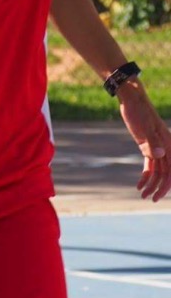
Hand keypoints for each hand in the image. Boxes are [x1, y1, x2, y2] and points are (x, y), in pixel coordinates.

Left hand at [117, 83, 170, 201]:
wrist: (131, 99)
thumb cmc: (138, 111)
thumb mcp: (142, 127)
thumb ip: (150, 142)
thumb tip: (159, 155)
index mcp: (168, 144)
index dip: (165, 186)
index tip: (156, 196)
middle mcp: (165, 147)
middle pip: (165, 173)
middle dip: (157, 187)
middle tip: (147, 198)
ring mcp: (157, 147)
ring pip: (157, 170)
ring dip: (151, 183)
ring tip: (141, 194)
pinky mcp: (148, 145)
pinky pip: (150, 163)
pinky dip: (146, 174)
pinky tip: (139, 183)